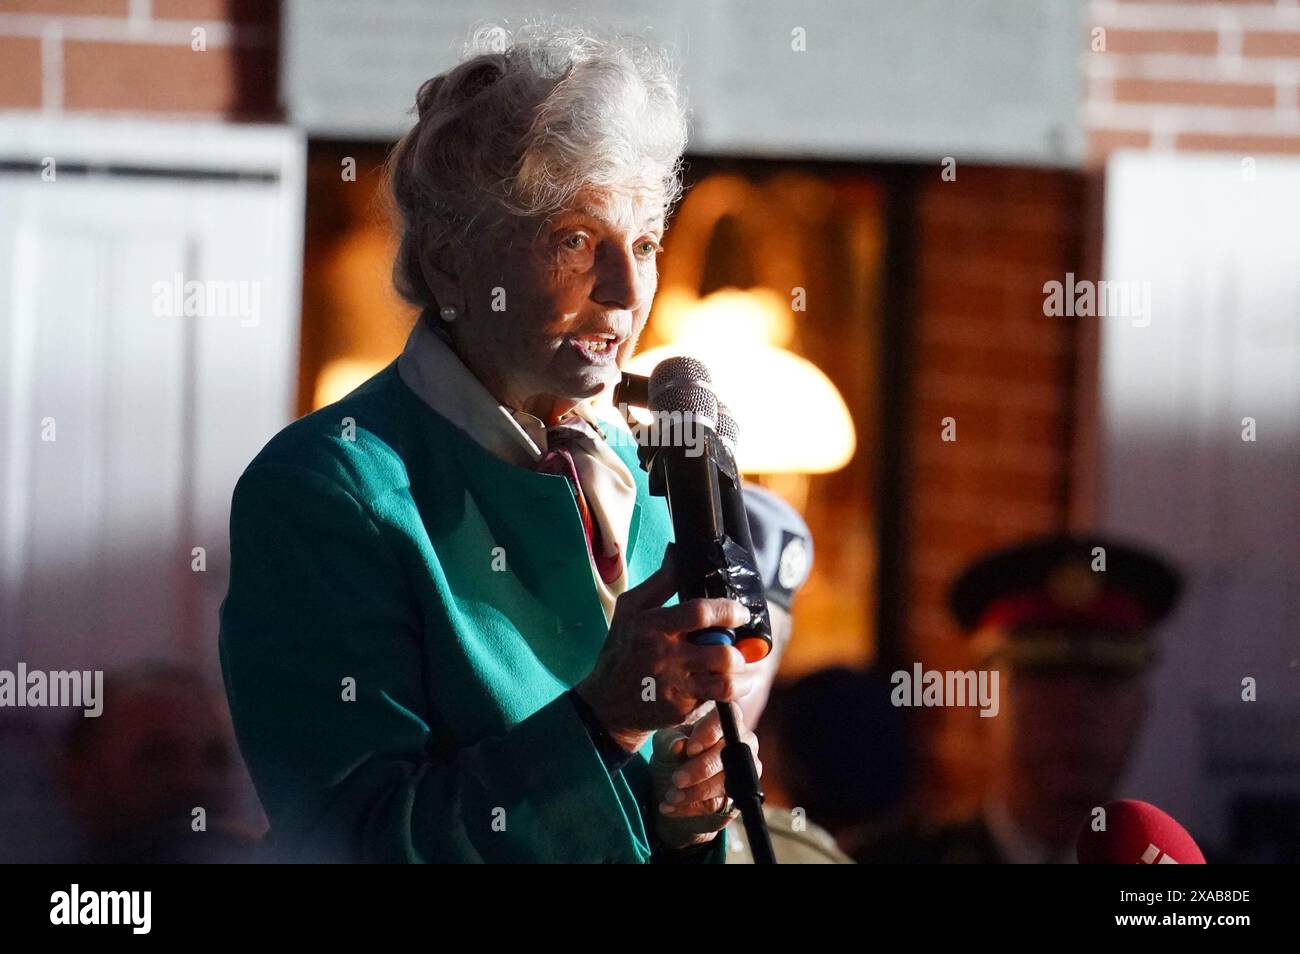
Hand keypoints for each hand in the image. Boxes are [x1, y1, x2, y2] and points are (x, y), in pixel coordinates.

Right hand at [573, 546, 754, 754]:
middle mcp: (664, 656)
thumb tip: (678, 550)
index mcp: (652, 626)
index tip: (740, 612)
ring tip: (742, 666)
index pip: (699, 613)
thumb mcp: (630, 609)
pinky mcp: (680, 709)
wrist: (607, 703)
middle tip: (740, 643)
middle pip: (720, 652)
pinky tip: (734, 683)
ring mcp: (674, 686)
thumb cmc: (622, 649)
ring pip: (726, 681)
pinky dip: (734, 692)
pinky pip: (719, 700)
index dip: (727, 610)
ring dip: (743, 673)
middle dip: (738, 647)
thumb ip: (659, 581)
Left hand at [650, 702, 760, 848]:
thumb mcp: (665, 743)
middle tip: (677, 779)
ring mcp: (744, 770)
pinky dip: (691, 807)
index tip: (690, 749)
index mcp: (722, 720)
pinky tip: (670, 807)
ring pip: (724, 783)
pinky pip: (717, 803)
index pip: (722, 722)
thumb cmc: (673, 754)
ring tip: (670, 796)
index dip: (708, 735)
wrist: (675, 785)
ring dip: (694, 793)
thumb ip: (669, 741)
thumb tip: (678, 745)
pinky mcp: (739, 796)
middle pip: (727, 755)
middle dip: (700, 770)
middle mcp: (741, 742)